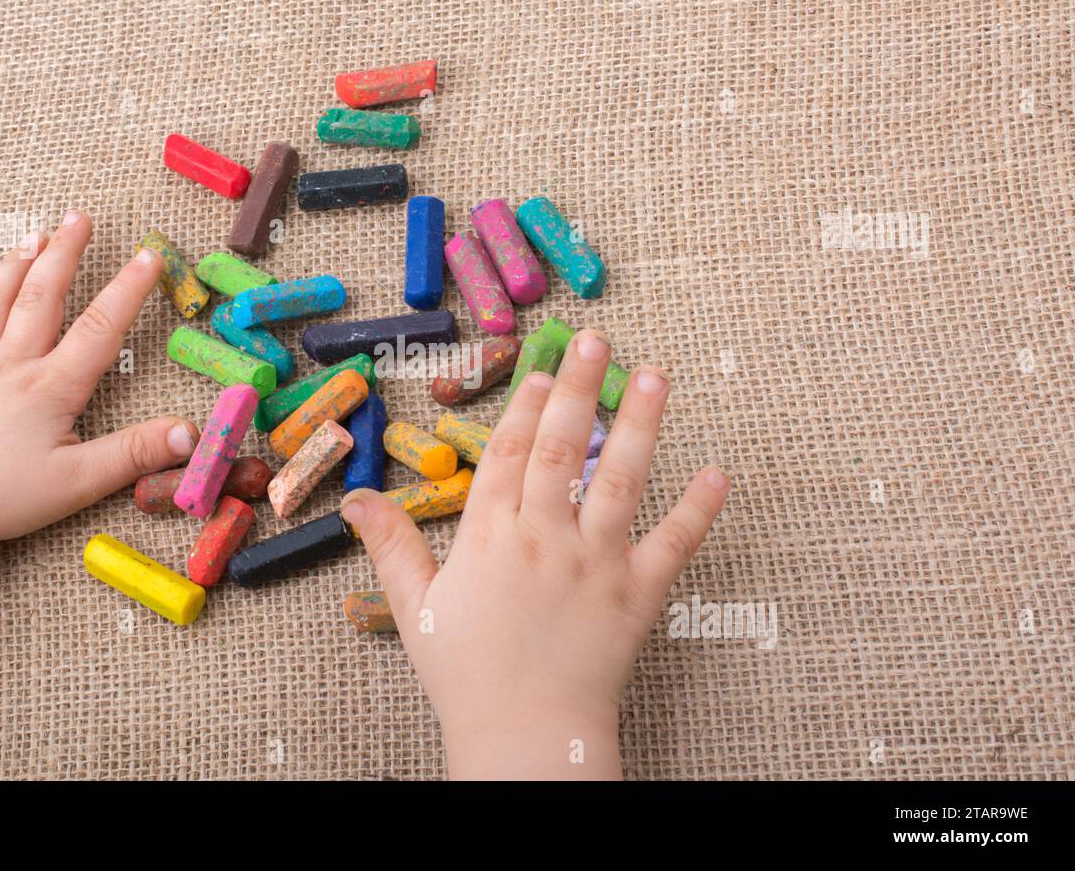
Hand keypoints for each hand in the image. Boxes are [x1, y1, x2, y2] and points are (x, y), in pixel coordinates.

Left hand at [0, 211, 199, 601]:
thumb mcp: (79, 483)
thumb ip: (135, 454)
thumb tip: (190, 432)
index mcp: (51, 387)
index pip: (100, 327)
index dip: (129, 288)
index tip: (150, 255)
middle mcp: (10, 366)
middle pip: (43, 295)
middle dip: (65, 252)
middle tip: (80, 217)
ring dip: (18, 263)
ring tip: (35, 235)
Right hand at [339, 329, 728, 778]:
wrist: (526, 736)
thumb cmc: (467, 675)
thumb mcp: (416, 608)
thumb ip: (392, 546)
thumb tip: (357, 498)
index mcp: (492, 535)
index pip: (512, 452)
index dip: (527, 404)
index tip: (543, 366)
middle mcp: (546, 536)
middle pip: (564, 446)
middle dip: (579, 386)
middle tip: (595, 338)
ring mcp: (597, 561)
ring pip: (622, 478)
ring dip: (641, 423)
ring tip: (655, 375)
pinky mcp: (639, 593)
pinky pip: (675, 543)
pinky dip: (698, 509)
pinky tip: (718, 473)